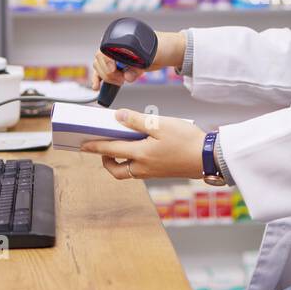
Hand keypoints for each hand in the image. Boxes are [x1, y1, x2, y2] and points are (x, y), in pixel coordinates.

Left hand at [79, 108, 207, 180]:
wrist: (208, 158)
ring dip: (119, 162)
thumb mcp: (161, 124)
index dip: (95, 147)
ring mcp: (152, 172)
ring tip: (121, 146)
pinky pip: (139, 170)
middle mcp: (143, 167)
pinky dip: (132, 161)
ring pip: (127, 171)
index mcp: (141, 155)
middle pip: (116, 170)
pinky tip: (140, 147)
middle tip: (102, 148)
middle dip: (105, 161)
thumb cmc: (187, 140)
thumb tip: (118, 116)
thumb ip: (138, 120)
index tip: (83, 145)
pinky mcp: (160, 173)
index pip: (110, 151)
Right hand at [89, 30, 185, 90]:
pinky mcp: (115, 65)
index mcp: (121, 39)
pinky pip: (102, 71)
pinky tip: (97, 87)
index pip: (105, 50)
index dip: (106, 61)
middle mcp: (114, 46)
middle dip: (109, 73)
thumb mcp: (150, 57)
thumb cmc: (158, 48)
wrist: (164, 50)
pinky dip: (98, 79)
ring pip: (100, 67)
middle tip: (121, 79)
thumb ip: (138, 67)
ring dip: (106, 77)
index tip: (113, 69)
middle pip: (100, 60)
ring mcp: (114, 56)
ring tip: (119, 82)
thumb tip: (128, 77)